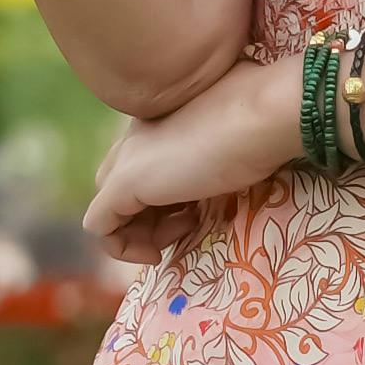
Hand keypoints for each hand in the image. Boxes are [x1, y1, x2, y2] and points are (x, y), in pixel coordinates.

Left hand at [86, 57, 297, 254]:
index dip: (168, 196)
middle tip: (190, 222)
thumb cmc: (264, 122)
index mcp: (163, 120)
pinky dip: (122, 247)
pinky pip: (99, 226)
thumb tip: (233, 158)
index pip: (143, 163)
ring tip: (184, 231)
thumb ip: (222, 148)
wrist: (265, 113)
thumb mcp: (240, 138)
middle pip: (120, 185)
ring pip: (110, 206)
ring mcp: (127, 159)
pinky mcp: (123, 184)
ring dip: (144, 232)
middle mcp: (137, 136)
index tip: (200, 208)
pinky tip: (157, 251)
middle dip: (150, 216)